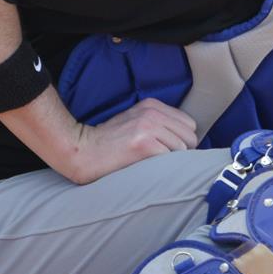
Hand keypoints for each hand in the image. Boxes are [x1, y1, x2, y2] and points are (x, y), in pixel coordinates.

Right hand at [59, 98, 197, 184]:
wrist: (82, 150)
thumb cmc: (109, 142)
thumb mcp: (135, 122)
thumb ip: (160, 124)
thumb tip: (188, 141)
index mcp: (152, 105)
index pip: (189, 124)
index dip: (182, 140)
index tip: (167, 149)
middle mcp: (152, 113)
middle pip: (191, 137)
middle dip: (181, 152)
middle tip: (160, 159)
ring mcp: (148, 128)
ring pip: (182, 150)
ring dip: (170, 161)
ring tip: (150, 163)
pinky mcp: (144, 145)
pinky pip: (170, 160)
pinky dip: (161, 168)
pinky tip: (145, 167)